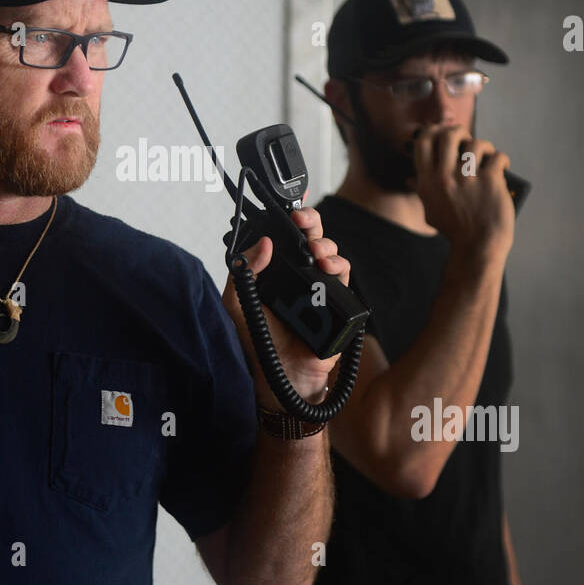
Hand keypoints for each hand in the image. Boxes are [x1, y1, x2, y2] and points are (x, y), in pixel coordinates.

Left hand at [221, 202, 350, 411]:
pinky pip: (345, 279)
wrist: (279, 377)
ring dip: (325, 246)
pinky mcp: (337, 304)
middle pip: (312, 239)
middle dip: (311, 223)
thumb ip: (243, 271)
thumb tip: (262, 243)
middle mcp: (300, 276)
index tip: (291, 207)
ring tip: (314, 252)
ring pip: (331, 254)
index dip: (293, 219)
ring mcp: (320, 289)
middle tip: (302, 222)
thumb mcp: (238, 303)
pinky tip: (327, 268)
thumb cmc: (258, 342)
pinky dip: (339, 267)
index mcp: (276, 272)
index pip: (286, 238)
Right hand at [406, 123, 514, 260]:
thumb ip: (422, 192)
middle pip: (449, 135)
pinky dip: (502, 160)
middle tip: (467, 139)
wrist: (478, 246)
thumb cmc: (456, 230)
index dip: (433, 130)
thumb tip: (409, 180)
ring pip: (477, 144)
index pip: (424, 142)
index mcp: (428, 182)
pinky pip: (498, 157)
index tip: (443, 131)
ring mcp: (467, 178)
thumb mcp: (431, 211)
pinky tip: (503, 167)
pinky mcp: (490, 180)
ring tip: (488, 156)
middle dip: (460, 131)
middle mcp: (444, 177)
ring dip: (485, 147)